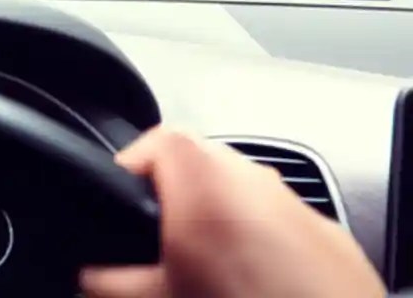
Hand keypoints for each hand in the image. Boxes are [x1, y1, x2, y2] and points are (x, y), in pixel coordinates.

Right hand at [81, 127, 383, 297]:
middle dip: (170, 193)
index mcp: (204, 180)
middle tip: (154, 240)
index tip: (117, 200)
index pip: (151, 138)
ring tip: (201, 266)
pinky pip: (278, 221)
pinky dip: (256, 239)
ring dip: (214, 213)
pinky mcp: (329, 237)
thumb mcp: (150, 297)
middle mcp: (254, 179)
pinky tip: (249, 283)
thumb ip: (106, 277)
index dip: (125, 167)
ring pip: (240, 190)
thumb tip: (91, 275)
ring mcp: (298, 205)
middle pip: (196, 160)